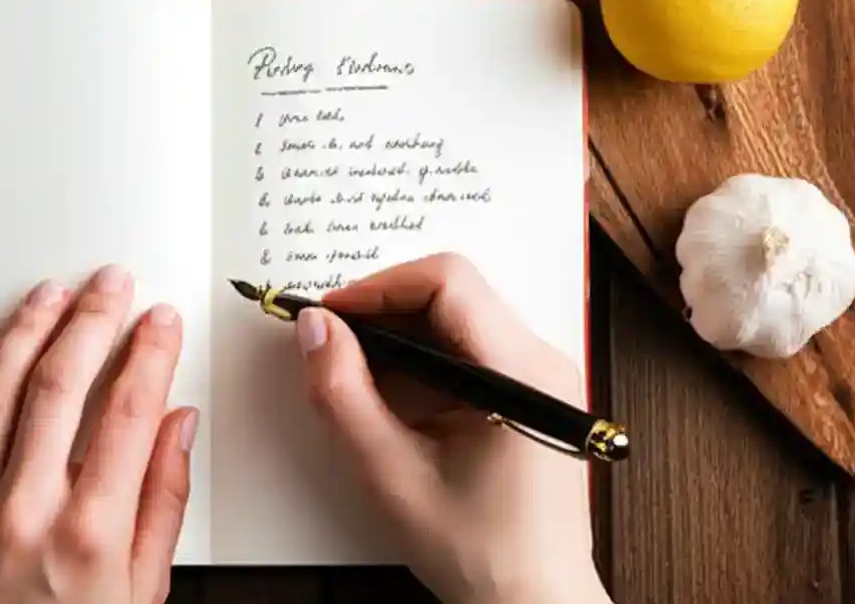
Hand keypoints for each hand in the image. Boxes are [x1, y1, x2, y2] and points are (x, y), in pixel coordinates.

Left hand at [0, 265, 197, 603]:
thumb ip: (161, 501)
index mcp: (89, 534)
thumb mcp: (140, 593)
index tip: (160, 321)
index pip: (126, 411)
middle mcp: (23, 512)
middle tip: (111, 284)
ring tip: (53, 292)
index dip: (148, 352)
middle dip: (92, 319)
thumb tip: (175, 425)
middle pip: (59, 383)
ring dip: (27, 326)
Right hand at [293, 254, 612, 603]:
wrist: (534, 603)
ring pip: (456, 318)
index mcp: (521, 373)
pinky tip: (389, 397)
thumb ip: (343, 395)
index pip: (449, 281)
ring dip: (398, 335)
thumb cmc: (478, 552)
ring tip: (355, 375)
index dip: (379, 285)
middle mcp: (541, 362)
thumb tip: (313, 329)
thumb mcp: (391, 475)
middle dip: (383, 308)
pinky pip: (467, 349)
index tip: (330, 315)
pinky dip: (419, 359)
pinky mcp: (527, 394)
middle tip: (331, 343)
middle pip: (452, 293)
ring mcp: (539, 377)